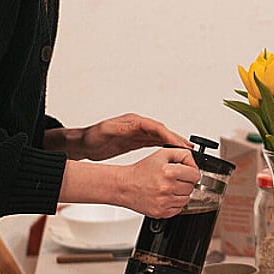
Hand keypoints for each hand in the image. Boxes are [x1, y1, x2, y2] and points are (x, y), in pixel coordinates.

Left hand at [73, 114, 190, 160]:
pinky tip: (174, 152)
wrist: (83, 143)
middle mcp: (139, 125)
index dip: (169, 135)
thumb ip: (122, 129)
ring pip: (162, 137)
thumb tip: (137, 126)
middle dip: (177, 139)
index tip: (179, 143)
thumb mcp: (106, 132)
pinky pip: (156, 142)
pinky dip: (166, 146)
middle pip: (163, 131)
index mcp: (134, 122)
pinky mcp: (137, 140)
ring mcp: (139, 132)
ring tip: (188, 151)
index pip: (156, 128)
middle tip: (190, 149)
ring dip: (174, 143)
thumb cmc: (92, 137)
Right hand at [120, 148, 201, 218]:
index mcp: (169, 172)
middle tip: (173, 179)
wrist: (124, 186)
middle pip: (191, 187)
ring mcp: (164, 202)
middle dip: (185, 182)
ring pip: (186, 199)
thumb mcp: (163, 154)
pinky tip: (165, 196)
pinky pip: (178, 209)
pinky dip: (174, 203)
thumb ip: (184, 154)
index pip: (196, 175)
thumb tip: (195, 164)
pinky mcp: (161, 213)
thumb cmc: (141, 171)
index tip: (185, 172)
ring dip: (180, 193)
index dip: (191, 172)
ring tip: (168, 188)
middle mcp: (167, 188)